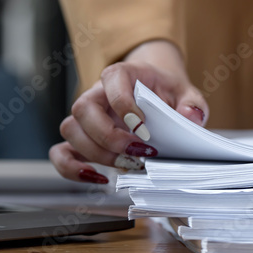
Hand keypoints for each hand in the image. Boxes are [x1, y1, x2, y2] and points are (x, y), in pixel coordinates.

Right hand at [49, 40, 208, 182]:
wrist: (155, 92)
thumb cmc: (165, 92)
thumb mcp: (185, 92)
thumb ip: (192, 103)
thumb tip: (190, 117)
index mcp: (122, 74)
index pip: (111, 79)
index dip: (123, 103)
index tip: (143, 126)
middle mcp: (97, 93)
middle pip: (83, 109)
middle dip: (108, 136)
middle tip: (137, 150)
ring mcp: (86, 117)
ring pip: (71, 130)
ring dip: (96, 152)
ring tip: (127, 164)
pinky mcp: (83, 139)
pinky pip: (61, 152)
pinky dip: (72, 168)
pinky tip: (98, 177)